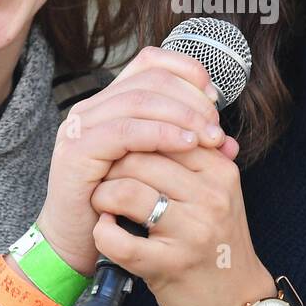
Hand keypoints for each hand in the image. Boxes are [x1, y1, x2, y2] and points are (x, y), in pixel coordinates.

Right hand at [34, 46, 240, 276]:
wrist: (77, 244)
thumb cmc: (119, 208)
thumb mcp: (160, 171)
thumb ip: (188, 151)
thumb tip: (229, 142)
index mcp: (110, 103)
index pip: (150, 61)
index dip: (186, 71)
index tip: (214, 99)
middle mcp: (92, 107)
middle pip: (150, 78)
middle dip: (191, 97)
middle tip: (215, 125)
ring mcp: (81, 127)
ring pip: (140, 100)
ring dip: (182, 115)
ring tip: (209, 136)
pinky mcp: (76, 151)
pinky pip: (125, 131)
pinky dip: (161, 134)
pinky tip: (186, 145)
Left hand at [89, 142, 274, 305]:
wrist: (236, 303)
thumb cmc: (217, 243)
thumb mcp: (217, 192)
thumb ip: (192, 157)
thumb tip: (156, 114)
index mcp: (220, 171)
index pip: (164, 133)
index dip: (131, 139)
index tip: (119, 153)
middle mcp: (211, 197)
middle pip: (139, 158)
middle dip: (111, 167)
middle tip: (102, 179)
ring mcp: (192, 232)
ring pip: (126, 191)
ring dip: (103, 196)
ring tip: (103, 204)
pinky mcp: (171, 265)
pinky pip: (118, 240)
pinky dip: (103, 233)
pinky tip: (107, 231)